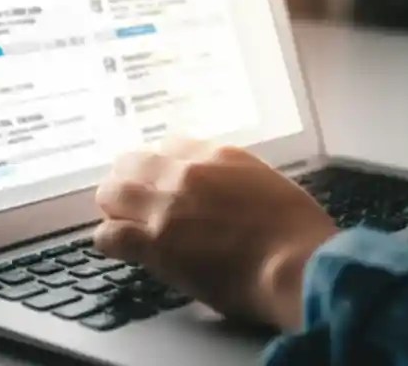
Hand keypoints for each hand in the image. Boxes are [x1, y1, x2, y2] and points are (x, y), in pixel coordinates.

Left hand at [93, 137, 338, 330]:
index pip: (172, 143)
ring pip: (111, 193)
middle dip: (128, 179)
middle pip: (132, 161)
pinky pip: (109, 235)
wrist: (296, 263)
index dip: (164, 163)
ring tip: (121, 221)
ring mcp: (167, 207)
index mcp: (219, 155)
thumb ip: (239, 179)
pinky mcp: (155, 244)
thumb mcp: (271, 184)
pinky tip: (120, 247)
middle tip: (132, 199)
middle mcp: (187, 173)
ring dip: (114, 207)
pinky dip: (111, 240)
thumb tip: (227, 192)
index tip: (165, 178)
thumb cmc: (298, 231)